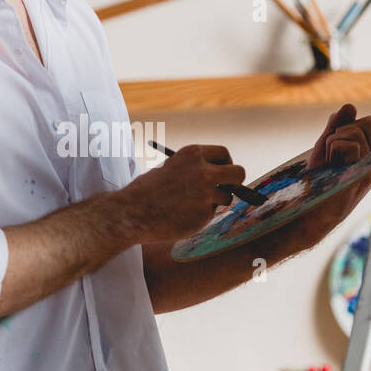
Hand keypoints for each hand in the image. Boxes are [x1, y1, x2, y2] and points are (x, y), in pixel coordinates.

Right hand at [120, 142, 246, 242]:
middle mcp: (203, 171)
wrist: (132, 212)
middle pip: (238, 173)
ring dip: (215, 202)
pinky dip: (202, 216)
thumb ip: (195, 168)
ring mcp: (206, 193)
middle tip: (227, 189)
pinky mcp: (204, 214)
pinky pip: (212, 213)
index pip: (224, 154)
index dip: (226, 164)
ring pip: (226, 197)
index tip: (223, 173)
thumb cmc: (148, 191)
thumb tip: (219, 175)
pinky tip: (182, 215)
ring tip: (190, 205)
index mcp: (193, 154)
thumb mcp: (172, 168)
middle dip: (235, 182)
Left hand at [299, 103, 370, 244]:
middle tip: (334, 154)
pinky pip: (348, 144)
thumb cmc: (322, 176)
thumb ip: (338, 123)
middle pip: (368, 121)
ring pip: (356, 132)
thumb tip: (350, 106)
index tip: (345, 141)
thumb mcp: (328, 144)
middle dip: (343, 131)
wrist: (313, 204)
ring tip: (332, 162)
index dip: (360, 121)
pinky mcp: (362, 174)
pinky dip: (333, 150)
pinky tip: (332, 166)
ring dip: (334, 142)